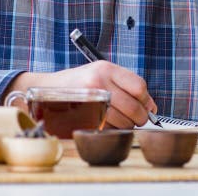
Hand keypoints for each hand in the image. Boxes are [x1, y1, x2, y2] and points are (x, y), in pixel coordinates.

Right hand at [3, 61, 156, 128]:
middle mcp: (98, 82)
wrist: (47, 89)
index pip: (139, 86)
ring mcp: (91, 99)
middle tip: (137, 119)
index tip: (147, 106)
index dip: (146, 100)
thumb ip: (126, 85)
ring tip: (119, 119)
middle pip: (134, 107)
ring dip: (126, 125)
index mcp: (106, 68)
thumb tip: (151, 105)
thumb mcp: (101, 73)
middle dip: (140, 117)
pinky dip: (113, 129)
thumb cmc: (79, 82)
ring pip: (123, 121)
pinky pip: (109, 128)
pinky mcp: (84, 116)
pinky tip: (107, 123)